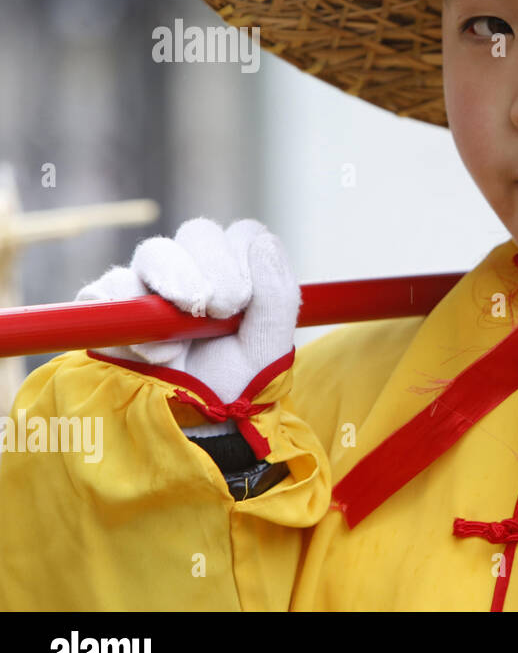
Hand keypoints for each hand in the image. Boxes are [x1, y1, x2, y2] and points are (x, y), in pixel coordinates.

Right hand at [76, 218, 300, 405]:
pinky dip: (125, 315)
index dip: (242, 260)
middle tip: (218, 312)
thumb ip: (277, 294)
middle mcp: (197, 265)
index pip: (243, 234)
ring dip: (170, 289)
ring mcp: (153, 282)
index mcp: (240, 267)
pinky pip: (105, 289)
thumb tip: (262, 243)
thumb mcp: (271, 342)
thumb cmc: (241, 376)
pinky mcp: (113, 306)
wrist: (203, 420)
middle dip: (210, 271)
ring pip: (153, 252)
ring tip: (182, 340)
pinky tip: (155, 353)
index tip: (241, 302)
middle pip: (198, 233)